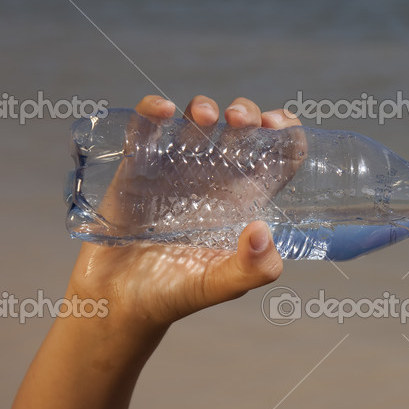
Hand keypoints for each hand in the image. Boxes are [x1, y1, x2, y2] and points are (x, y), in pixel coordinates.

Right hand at [66, 95, 303, 330]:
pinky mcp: (138, 168)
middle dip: (247, 114)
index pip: (280, 156)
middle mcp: (216, 179)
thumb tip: (263, 230)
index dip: (287, 134)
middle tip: (240, 120)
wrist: (120, 301)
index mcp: (246, 200)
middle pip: (242, 130)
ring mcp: (177, 170)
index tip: (279, 126)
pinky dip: (153, 112)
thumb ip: (254, 267)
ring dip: (204, 108)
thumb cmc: (176, 293)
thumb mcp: (223, 285)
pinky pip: (146, 130)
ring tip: (206, 118)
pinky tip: (163, 110)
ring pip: (197, 121)